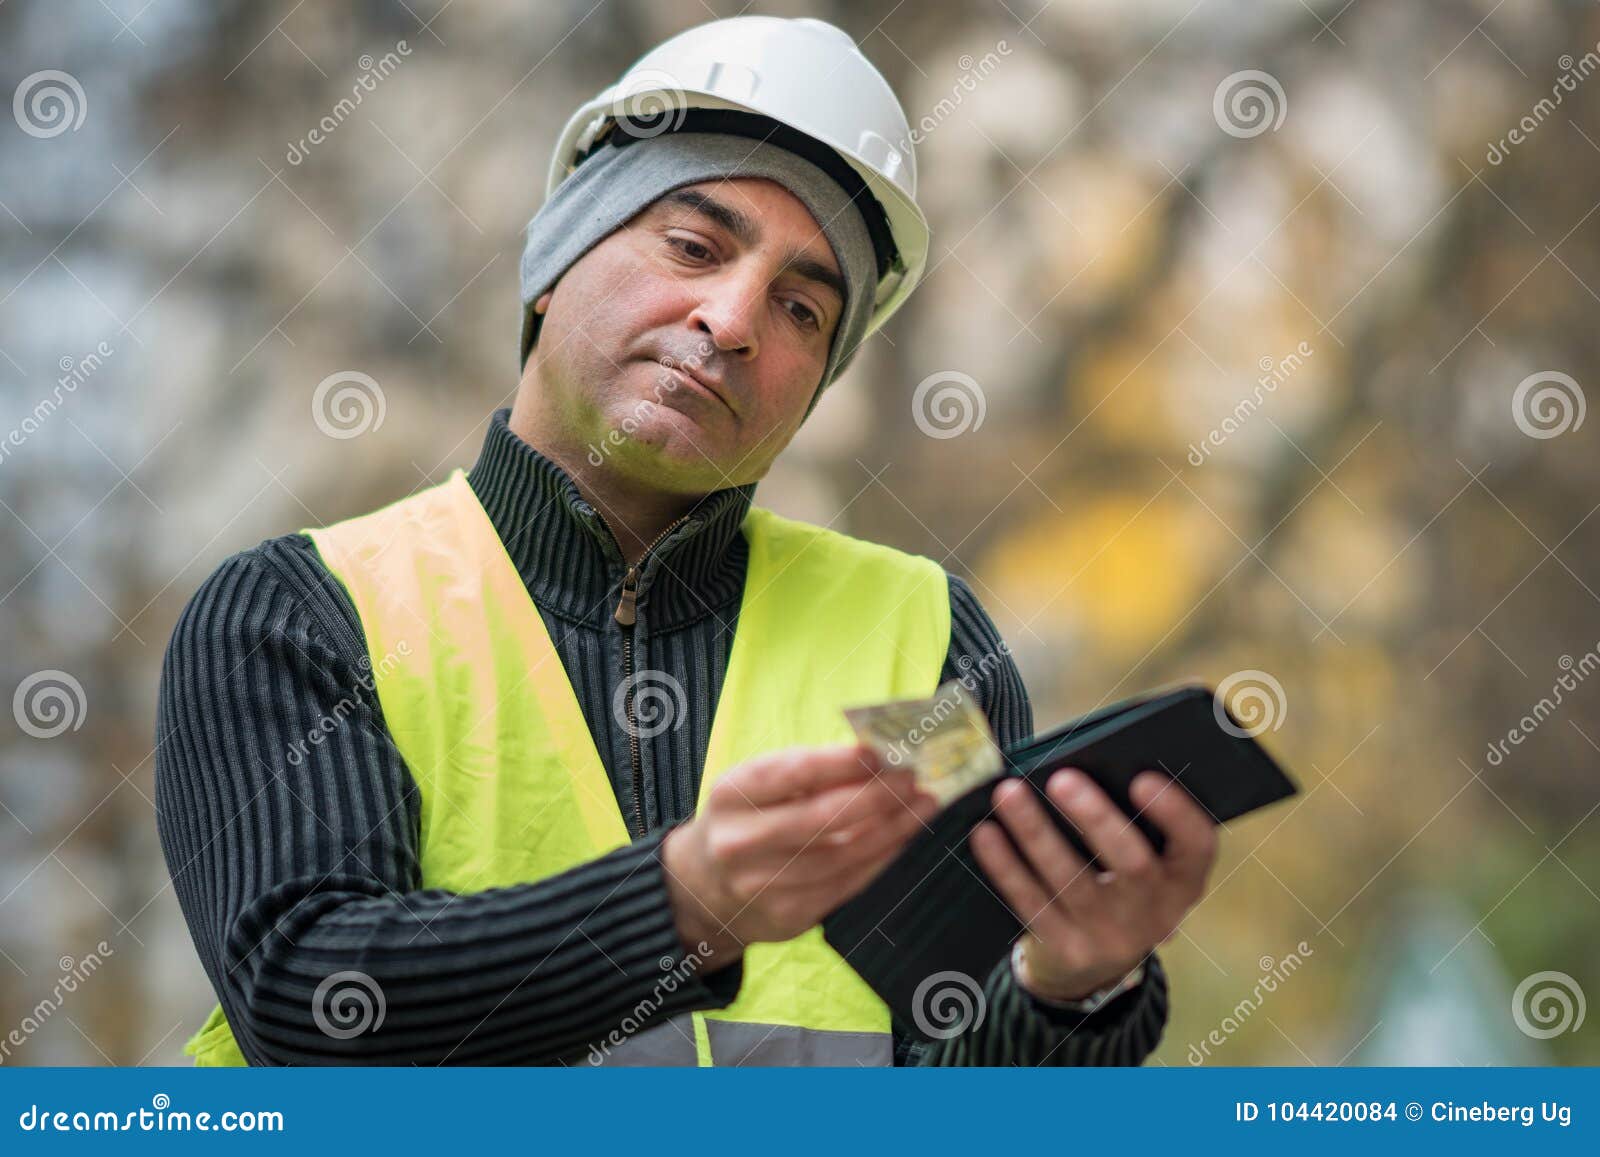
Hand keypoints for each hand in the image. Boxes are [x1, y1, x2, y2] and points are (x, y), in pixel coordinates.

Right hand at [662, 743, 938, 969]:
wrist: (705, 889)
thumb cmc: (745, 820)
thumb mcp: (756, 787)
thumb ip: (807, 771)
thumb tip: (877, 756)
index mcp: (732, 796)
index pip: (790, 775)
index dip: (838, 763)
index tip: (880, 752)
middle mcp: (741, 842)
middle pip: (822, 819)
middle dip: (877, 796)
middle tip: (913, 777)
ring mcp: (764, 886)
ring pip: (843, 855)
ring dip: (893, 828)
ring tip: (923, 803)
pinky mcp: (790, 916)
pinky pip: (849, 884)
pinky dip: (883, 857)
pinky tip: (903, 836)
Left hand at [970, 768, 1216, 1000]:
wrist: (1096, 962)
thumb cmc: (1120, 882)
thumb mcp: (1147, 861)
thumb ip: (1133, 819)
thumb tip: (1089, 760)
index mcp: (1184, 878)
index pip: (1196, 845)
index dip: (1174, 812)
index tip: (1142, 777)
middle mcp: (1156, 912)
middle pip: (1131, 863)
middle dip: (1096, 818)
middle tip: (1060, 778)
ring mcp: (1111, 936)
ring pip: (1071, 881)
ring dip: (1035, 832)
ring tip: (1008, 791)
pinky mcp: (1068, 949)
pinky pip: (1031, 903)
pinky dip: (1005, 865)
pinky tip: (986, 832)